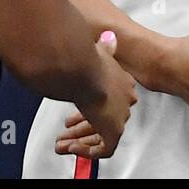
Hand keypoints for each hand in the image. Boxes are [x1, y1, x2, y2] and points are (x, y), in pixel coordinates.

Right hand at [64, 30, 136, 159]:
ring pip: (102, 134)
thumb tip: (109, 38)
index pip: (114, 97)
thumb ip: (105, 47)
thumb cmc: (87, 60)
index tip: (81, 107)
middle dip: (83, 124)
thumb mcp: (98, 50)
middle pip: (107, 116)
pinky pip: (103, 150)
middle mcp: (125, 99)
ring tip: (63, 142)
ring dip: (80, 139)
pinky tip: (72, 147)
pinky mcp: (113, 132)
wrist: (84, 71)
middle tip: (67, 127)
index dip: (95, 103)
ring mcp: (120, 116)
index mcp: (123, 80)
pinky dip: (86, 151)